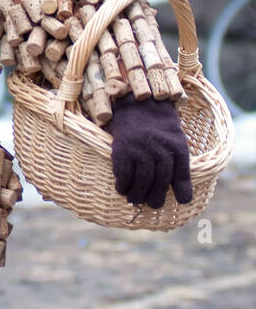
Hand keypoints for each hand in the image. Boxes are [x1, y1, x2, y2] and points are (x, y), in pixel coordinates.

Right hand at [106, 94, 191, 209]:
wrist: (135, 103)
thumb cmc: (157, 126)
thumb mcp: (174, 139)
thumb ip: (179, 164)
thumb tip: (185, 197)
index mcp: (176, 146)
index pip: (181, 172)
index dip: (182, 188)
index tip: (182, 201)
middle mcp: (160, 149)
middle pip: (160, 180)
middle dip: (156, 196)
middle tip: (153, 204)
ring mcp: (140, 149)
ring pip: (142, 179)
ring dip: (138, 193)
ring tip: (136, 200)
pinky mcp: (122, 149)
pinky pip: (123, 173)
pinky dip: (123, 184)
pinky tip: (122, 188)